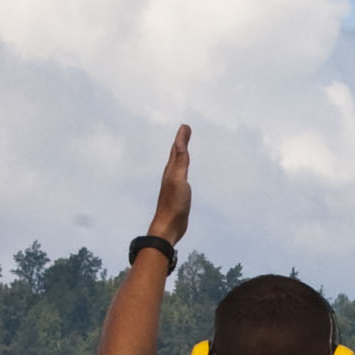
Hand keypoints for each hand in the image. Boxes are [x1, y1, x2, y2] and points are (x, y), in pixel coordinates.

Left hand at [150, 125, 191, 246]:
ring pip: (177, 166)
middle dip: (180, 143)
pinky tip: (185, 175)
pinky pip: (182, 177)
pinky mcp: (178, 196)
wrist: (169, 227)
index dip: (181, 137)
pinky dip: (184, 170)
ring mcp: (174, 186)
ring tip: (184, 150)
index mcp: (171, 171)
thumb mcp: (179, 178)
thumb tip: (180, 138)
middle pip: (175, 156)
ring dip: (181, 156)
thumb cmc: (174, 204)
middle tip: (185, 132)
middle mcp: (171, 176)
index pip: (176, 149)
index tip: (185, 126)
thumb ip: (180, 159)